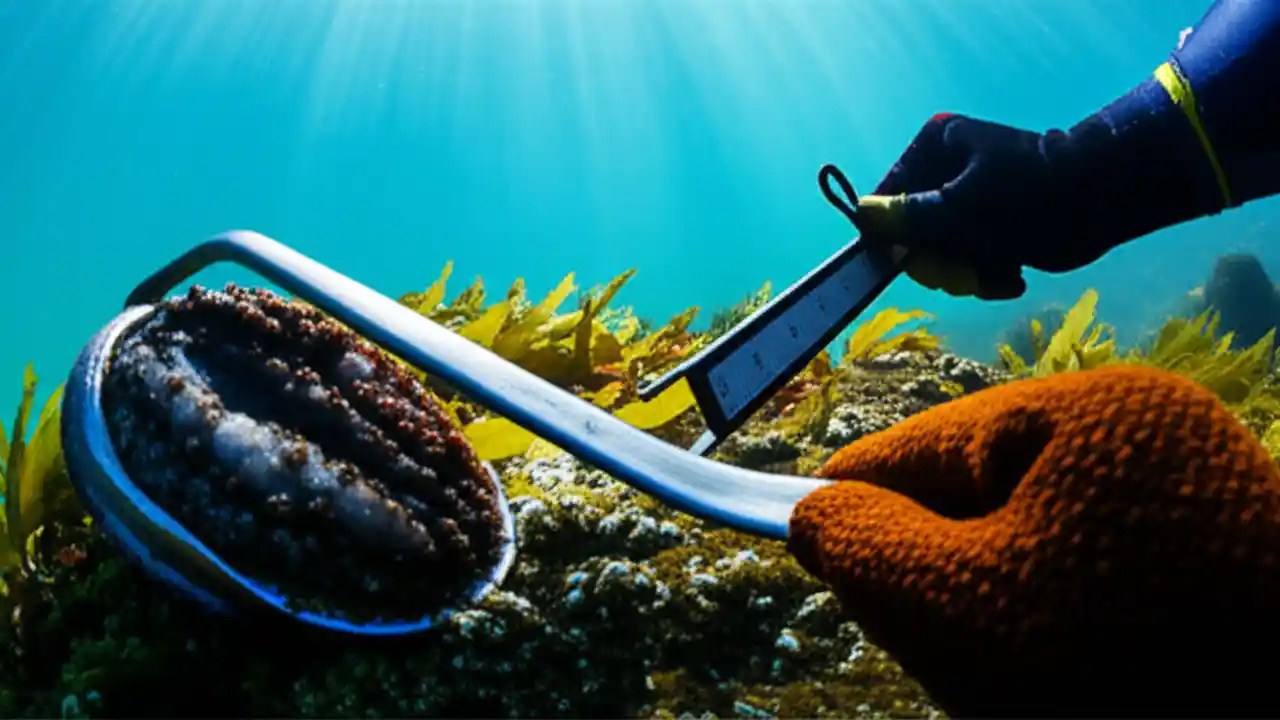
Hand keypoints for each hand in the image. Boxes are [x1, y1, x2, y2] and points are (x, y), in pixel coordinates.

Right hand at [788, 365, 1279, 715]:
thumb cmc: (1127, 667)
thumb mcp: (961, 609)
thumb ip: (863, 546)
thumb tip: (815, 510)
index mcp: (1083, 411)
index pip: (921, 446)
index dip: (853, 501)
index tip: (802, 540)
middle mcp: (1143, 424)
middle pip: (979, 490)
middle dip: (941, 565)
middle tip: (939, 643)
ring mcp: (1188, 482)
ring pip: (1033, 532)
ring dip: (999, 595)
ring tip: (1014, 667)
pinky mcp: (1212, 540)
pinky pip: (1092, 558)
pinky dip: (1059, 609)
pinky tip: (1067, 664)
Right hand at [857, 113, 1112, 299]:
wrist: (1106, 201)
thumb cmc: (1032, 196)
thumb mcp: (963, 210)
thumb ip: (910, 216)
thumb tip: (861, 213)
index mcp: (936, 146)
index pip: (888, 194)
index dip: (893, 233)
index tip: (906, 260)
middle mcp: (946, 168)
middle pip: (911, 231)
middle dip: (940, 261)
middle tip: (964, 273)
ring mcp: (968, 199)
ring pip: (941, 253)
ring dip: (966, 273)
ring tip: (997, 271)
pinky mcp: (990, 226)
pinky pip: (969, 259)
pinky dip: (988, 274)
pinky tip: (1012, 273)